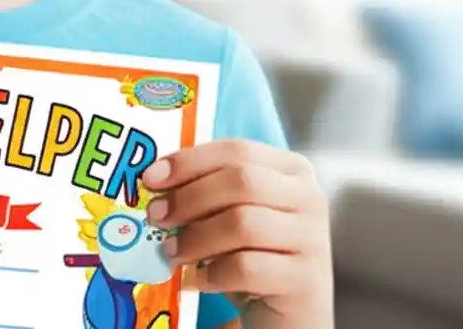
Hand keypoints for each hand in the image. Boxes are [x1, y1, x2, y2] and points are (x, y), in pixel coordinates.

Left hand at [141, 140, 333, 328]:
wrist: (288, 313)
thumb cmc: (254, 255)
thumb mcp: (230, 215)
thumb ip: (205, 192)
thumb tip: (155, 181)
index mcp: (291, 170)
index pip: (237, 150)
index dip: (189, 161)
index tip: (150, 178)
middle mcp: (308, 198)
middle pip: (241, 182)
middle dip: (189, 197)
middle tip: (156, 217)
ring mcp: (312, 239)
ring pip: (244, 224)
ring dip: (196, 238)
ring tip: (171, 253)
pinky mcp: (304, 280)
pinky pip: (247, 269)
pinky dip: (212, 274)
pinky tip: (195, 280)